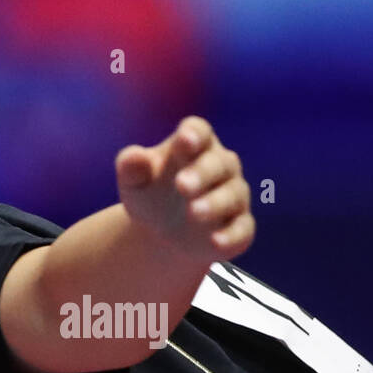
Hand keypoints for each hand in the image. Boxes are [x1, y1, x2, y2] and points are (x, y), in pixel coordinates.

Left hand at [114, 115, 254, 261]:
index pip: (199, 131)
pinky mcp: (240, 226)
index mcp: (193, 145)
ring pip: (232, 195)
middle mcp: (220, 166)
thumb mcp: (132, 181)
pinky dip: (231, 235)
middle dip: (201, 173)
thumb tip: (135, 156)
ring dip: (214, 203)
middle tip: (181, 185)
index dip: (194, 134)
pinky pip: (242, 228)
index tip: (185, 140)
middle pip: (218, 163)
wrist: (162, 233)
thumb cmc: (149, 194)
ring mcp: (233, 195)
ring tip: (193, 212)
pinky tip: (216, 241)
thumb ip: (130, 166)